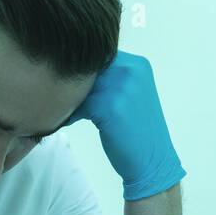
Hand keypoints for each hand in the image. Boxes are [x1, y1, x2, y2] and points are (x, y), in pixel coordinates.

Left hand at [65, 49, 185, 200]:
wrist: (152, 159)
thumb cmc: (137, 130)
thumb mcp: (130, 94)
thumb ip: (111, 78)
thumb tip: (74, 69)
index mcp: (138, 65)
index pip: (100, 55)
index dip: (84, 69)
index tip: (72, 83)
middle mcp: (132, 70)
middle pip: (90, 68)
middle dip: (75, 83)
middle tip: (63, 98)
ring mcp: (122, 87)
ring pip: (83, 85)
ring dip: (71, 98)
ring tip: (67, 110)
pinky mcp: (111, 106)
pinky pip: (81, 104)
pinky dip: (73, 114)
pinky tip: (70, 121)